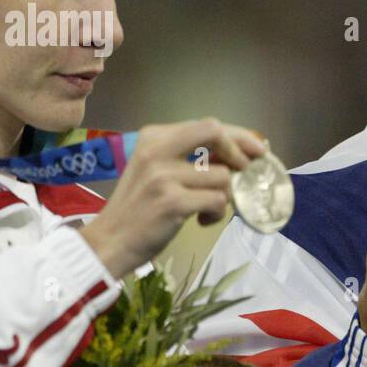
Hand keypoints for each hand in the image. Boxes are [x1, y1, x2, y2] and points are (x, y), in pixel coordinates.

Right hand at [80, 118, 265, 278]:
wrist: (110, 241)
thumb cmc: (138, 208)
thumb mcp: (156, 170)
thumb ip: (189, 158)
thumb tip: (239, 154)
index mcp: (153, 137)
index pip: (207, 125)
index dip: (239, 137)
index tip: (257, 151)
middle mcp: (156, 150)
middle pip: (215, 132)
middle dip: (240, 151)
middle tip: (247, 172)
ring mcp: (163, 175)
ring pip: (222, 176)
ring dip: (225, 196)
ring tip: (207, 209)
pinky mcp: (172, 201)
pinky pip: (217, 201)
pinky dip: (216, 214)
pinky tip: (201, 221)